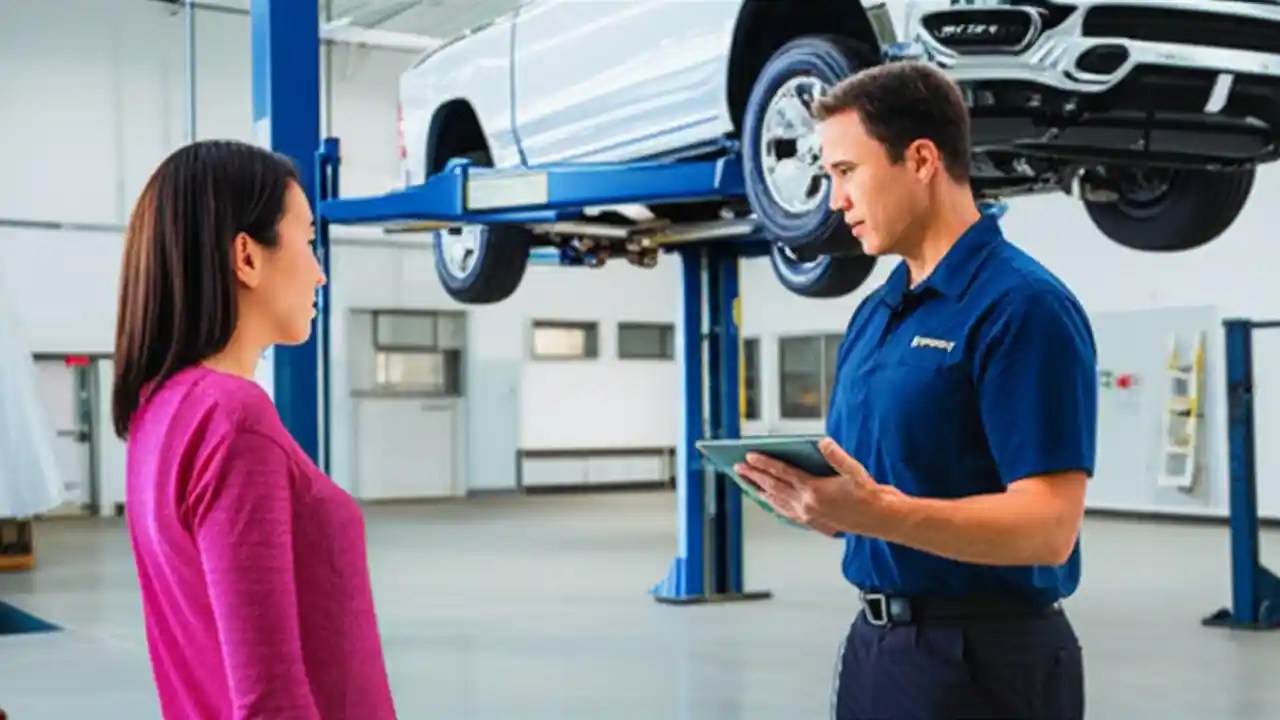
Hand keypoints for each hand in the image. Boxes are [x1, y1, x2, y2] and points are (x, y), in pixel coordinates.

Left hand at [734, 437, 897, 537]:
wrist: (879, 518)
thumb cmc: (869, 495)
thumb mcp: (854, 470)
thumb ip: (836, 456)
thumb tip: (822, 442)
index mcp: (814, 491)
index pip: (782, 474)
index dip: (764, 464)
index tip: (749, 456)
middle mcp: (807, 505)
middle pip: (773, 488)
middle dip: (754, 476)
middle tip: (738, 468)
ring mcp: (808, 515)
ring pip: (776, 502)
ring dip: (759, 491)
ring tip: (745, 482)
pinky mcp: (812, 521)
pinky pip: (786, 512)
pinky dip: (773, 504)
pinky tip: (767, 500)